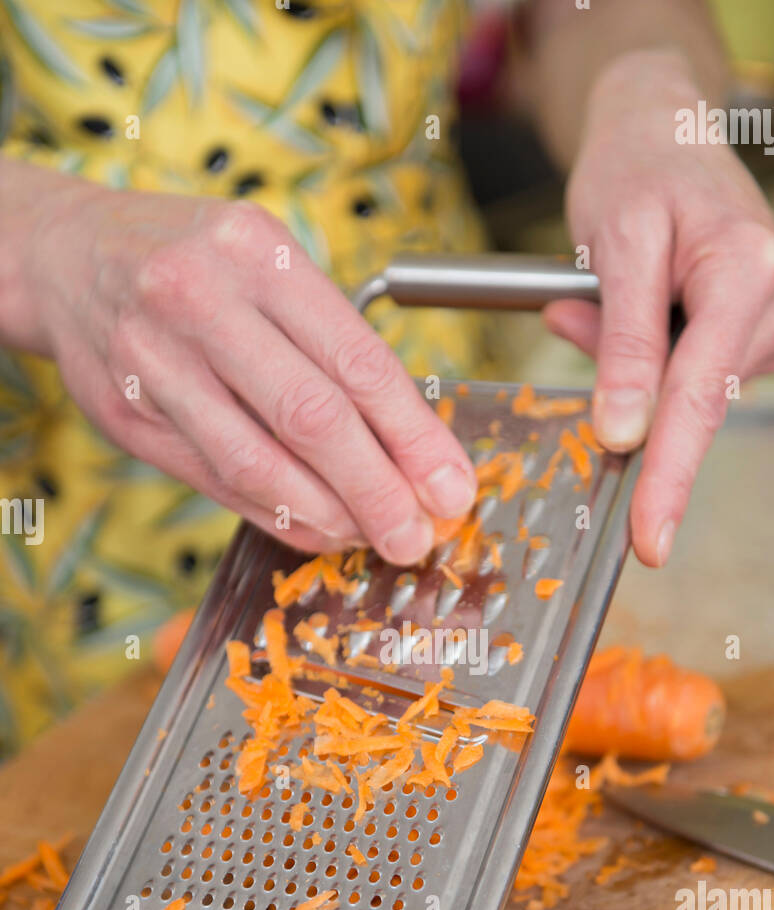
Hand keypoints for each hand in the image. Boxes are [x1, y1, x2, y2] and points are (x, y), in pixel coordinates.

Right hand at [22, 181, 475, 563]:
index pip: (357, 361)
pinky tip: (317, 529)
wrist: (66, 257)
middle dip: (378, 490)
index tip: (452, 486)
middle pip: (312, 418)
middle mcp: (199, 299)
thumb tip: (414, 446)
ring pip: (259, 463)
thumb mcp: (268, 266)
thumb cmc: (196, 264)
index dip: (413, 436)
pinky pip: (218, 482)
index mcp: (257, 252)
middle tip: (416, 535)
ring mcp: (154, 360)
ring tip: (371, 537)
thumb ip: (332, 344)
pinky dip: (277, 516)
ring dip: (328, 515)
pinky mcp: (129, 414)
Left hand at [544, 51, 773, 566]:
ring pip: (689, 392)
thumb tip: (625, 435)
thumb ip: (623, 343)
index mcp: (748, 272)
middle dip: (626, 382)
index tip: (649, 541)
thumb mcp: (613, 246)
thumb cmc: (634, 171)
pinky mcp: (764, 332)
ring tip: (611, 285)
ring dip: (635, 363)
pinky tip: (645, 302)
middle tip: (576, 309)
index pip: (699, 399)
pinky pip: (694, 374)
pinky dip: (655, 355)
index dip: (669, 477)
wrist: (662, 128)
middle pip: (692, 399)